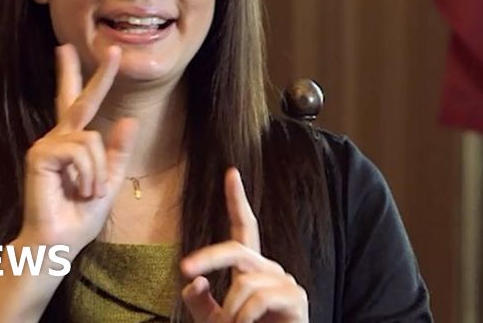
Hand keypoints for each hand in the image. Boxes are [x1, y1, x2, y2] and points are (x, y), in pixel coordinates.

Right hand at [19, 44, 136, 256]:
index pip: (85, 104)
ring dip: (97, 171)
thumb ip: (117, 152)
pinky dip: (86, 174)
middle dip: (98, 75)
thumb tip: (129, 119)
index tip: (105, 53)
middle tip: (112, 49)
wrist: (60, 241)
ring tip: (87, 191)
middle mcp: (59, 139)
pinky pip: (79, 151)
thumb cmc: (80, 215)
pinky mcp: (40, 154)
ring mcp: (47, 145)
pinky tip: (77, 189)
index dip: (95, 79)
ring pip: (90, 139)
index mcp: (75, 144)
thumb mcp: (109, 181)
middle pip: (78, 99)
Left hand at [180, 169, 308, 322]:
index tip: (230, 173)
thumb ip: (200, 302)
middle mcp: (269, 269)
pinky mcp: (297, 298)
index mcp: (251, 269)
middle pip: (237, 248)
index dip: (237, 201)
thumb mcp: (214, 319)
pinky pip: (260, 298)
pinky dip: (245, 318)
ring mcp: (285, 282)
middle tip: (186, 269)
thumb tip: (193, 281)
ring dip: (230, 312)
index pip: (244, 228)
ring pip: (244, 282)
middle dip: (209, 256)